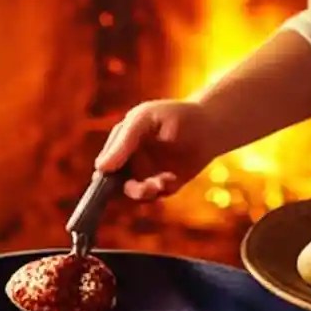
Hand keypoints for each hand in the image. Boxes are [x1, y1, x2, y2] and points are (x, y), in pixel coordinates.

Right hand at [95, 100, 219, 200]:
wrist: (210, 125)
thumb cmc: (175, 115)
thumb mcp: (144, 120)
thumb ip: (122, 142)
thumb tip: (100, 168)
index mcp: (121, 142)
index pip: (105, 164)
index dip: (104, 177)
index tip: (108, 182)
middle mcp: (131, 160)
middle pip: (118, 185)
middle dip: (129, 188)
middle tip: (146, 186)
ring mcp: (147, 173)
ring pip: (135, 192)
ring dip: (145, 191)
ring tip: (160, 183)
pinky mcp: (163, 184)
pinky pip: (155, 195)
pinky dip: (161, 190)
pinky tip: (173, 178)